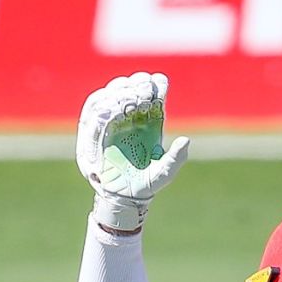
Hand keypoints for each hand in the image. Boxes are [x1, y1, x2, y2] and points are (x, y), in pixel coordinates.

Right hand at [76, 72, 188, 232]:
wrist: (125, 198)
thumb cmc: (147, 185)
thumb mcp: (164, 174)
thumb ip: (176, 158)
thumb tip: (185, 140)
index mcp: (151, 122)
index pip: (153, 93)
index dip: (155, 83)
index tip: (159, 83)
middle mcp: (131, 118)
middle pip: (131, 88)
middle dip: (138, 84)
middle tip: (145, 92)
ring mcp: (113, 122)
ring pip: (112, 94)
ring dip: (121, 91)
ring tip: (132, 98)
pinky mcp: (96, 131)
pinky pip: (95, 112)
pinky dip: (103, 106)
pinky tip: (114, 108)